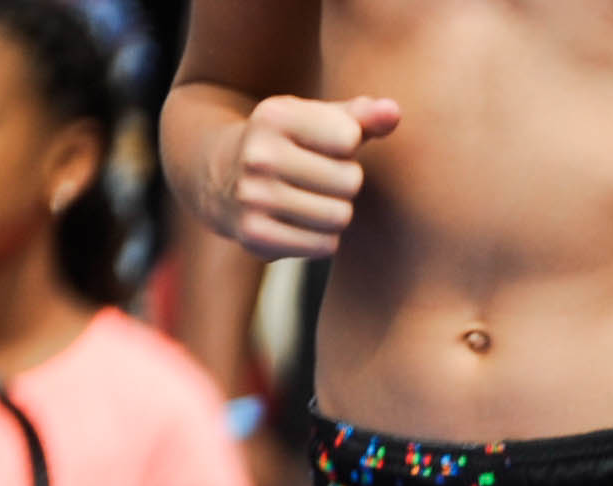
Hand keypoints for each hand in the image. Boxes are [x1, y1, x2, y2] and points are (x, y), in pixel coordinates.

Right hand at [225, 94, 396, 259]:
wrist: (219, 176)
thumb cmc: (288, 144)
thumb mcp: (318, 120)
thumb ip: (360, 116)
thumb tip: (393, 111)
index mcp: (274, 116)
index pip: (349, 137)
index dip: (348, 146)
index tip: (326, 145)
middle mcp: (258, 154)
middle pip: (350, 181)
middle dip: (345, 182)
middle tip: (321, 179)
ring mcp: (253, 196)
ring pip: (339, 216)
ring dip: (336, 212)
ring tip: (312, 200)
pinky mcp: (254, 235)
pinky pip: (324, 245)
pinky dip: (322, 239)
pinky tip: (301, 223)